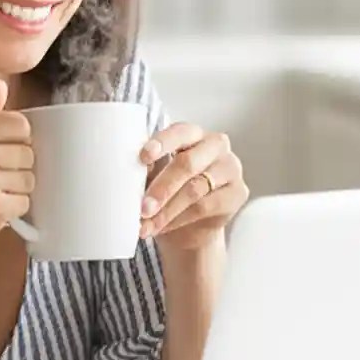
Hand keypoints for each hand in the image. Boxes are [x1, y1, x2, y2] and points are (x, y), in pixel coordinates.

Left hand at [138, 122, 248, 254]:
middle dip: (162, 188)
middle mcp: (216, 145)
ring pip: (196, 189)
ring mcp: (231, 168)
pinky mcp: (238, 193)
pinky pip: (206, 207)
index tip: (143, 157)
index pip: (180, 132)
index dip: (162, 143)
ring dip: (167, 210)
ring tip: (145, 224)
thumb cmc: (168, 193)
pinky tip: (162, 228)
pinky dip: (179, 219)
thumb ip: (145, 169)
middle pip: (188, 163)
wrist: (189, 227)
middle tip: (142, 208)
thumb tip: (120, 171)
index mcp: (193, 134)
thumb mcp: (154, 176)